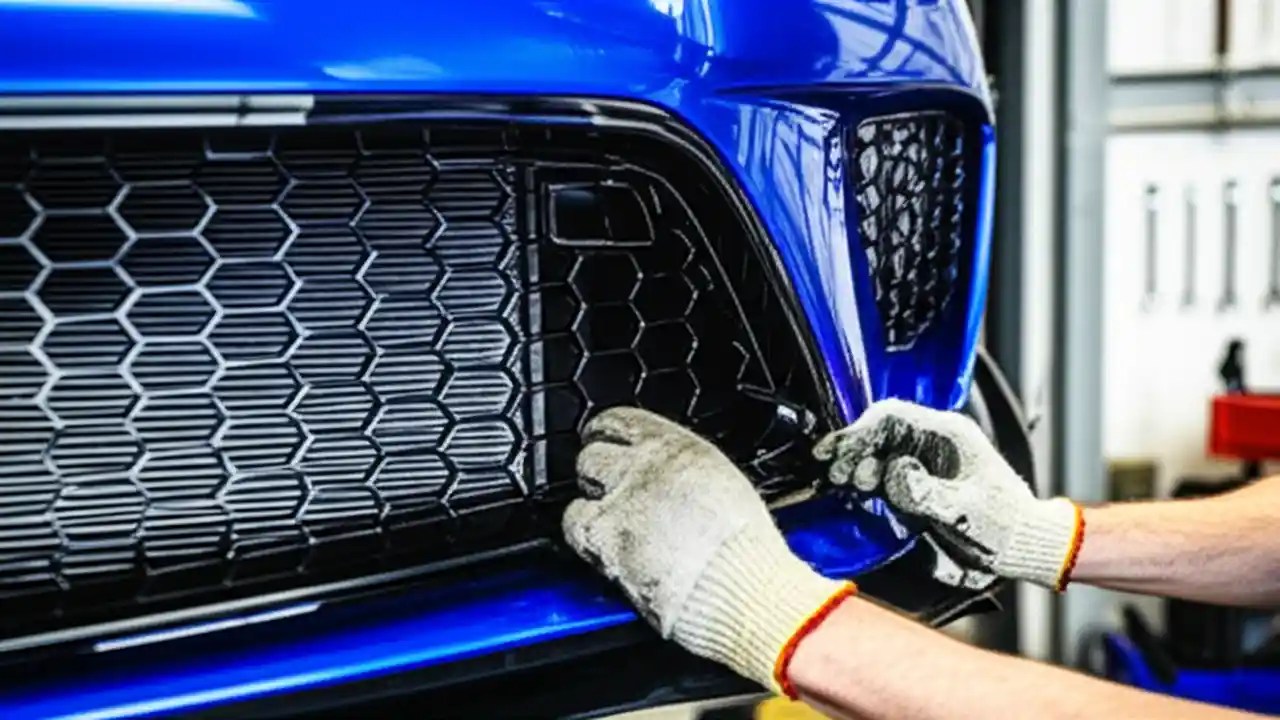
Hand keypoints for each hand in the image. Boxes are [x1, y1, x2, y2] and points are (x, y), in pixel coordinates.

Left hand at [563, 407, 852, 692]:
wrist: (743, 589)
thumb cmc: (747, 550)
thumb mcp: (725, 486)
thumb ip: (689, 473)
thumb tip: (672, 478)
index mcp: (680, 449)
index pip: (622, 422)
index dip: (605, 433)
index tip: (601, 440)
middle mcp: (647, 466)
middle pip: (595, 452)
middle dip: (597, 470)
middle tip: (604, 487)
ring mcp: (623, 499)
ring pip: (582, 482)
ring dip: (589, 498)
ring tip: (604, 518)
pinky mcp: (606, 537)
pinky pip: (573, 524)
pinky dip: (582, 531)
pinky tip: (599, 543)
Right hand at [814, 399, 1082, 590]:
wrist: (1023, 543)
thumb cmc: (1004, 525)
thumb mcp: (966, 512)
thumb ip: (926, 493)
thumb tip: (894, 473)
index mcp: (949, 435)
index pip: (893, 417)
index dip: (859, 432)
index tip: (837, 453)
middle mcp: (935, 440)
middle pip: (881, 430)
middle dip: (854, 448)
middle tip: (834, 474)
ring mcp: (928, 459)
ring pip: (881, 448)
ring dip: (859, 463)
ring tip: (843, 484)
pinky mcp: (923, 478)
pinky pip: (888, 469)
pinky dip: (868, 477)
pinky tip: (855, 489)